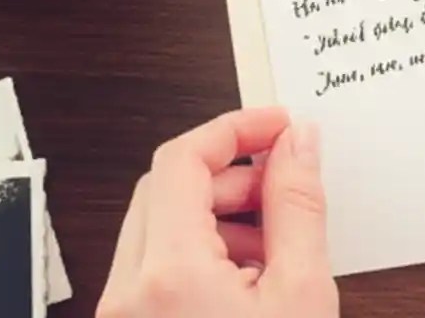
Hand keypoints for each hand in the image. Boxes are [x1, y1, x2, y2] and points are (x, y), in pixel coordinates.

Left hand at [97, 108, 338, 317]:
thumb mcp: (303, 295)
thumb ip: (298, 208)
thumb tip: (298, 145)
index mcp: (168, 274)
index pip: (181, 159)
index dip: (234, 129)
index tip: (276, 125)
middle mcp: (127, 294)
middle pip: (164, 189)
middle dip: (228, 173)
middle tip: (281, 177)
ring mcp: (122, 315)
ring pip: (156, 229)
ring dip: (216, 215)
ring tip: (273, 240)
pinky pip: (154, 269)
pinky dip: (200, 254)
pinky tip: (248, 277)